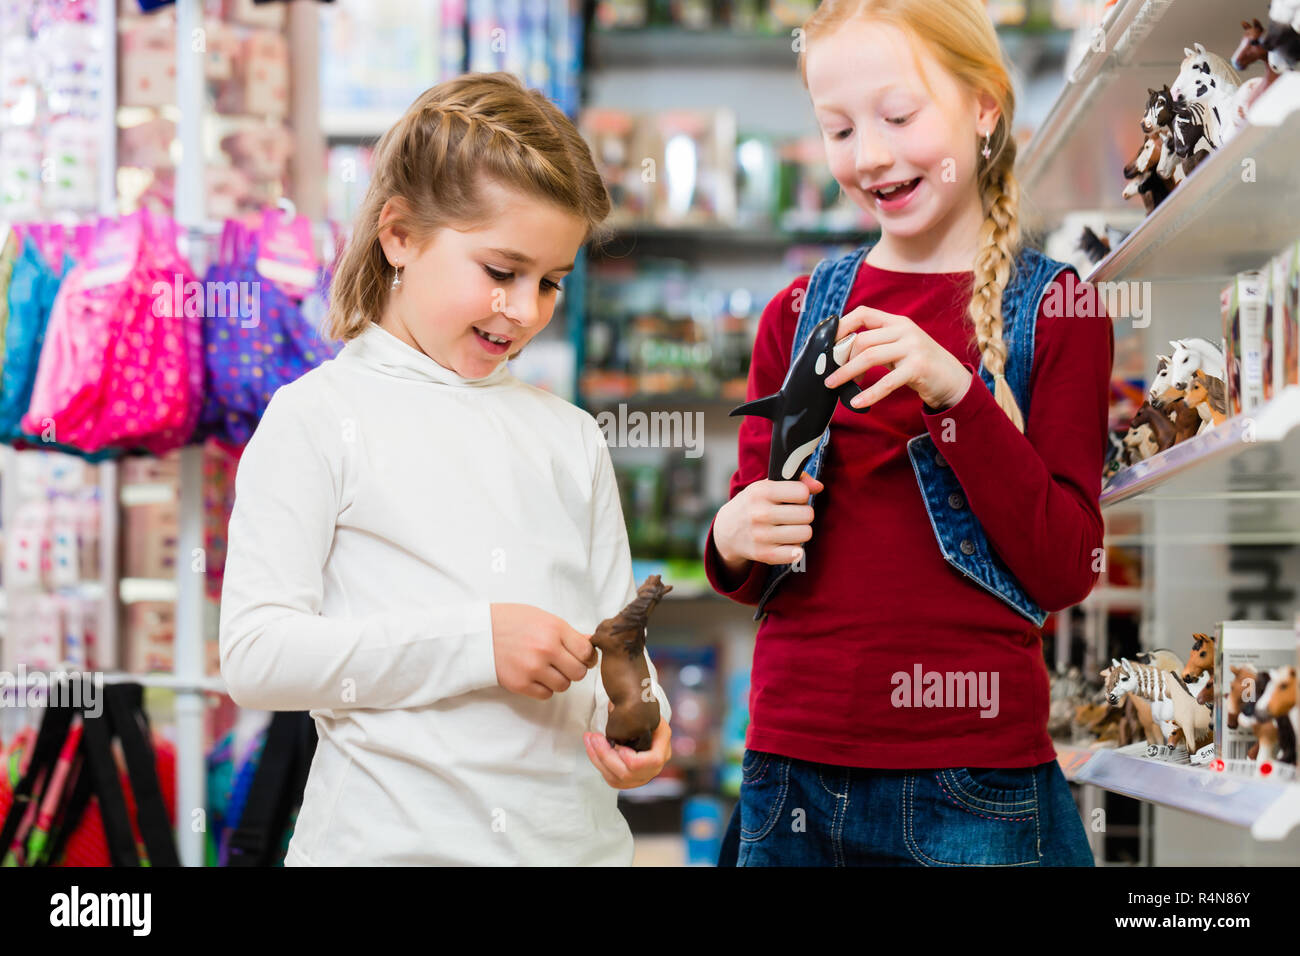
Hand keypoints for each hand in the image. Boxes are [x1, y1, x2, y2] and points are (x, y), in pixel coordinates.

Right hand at [490, 603, 596, 700]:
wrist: (479, 632)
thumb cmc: (512, 621)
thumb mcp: (543, 617)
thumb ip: (568, 633)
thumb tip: (591, 643)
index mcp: (554, 629)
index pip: (587, 652)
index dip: (587, 656)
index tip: (580, 656)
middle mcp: (546, 649)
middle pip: (579, 672)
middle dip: (574, 669)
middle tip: (562, 664)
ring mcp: (533, 668)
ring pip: (564, 686)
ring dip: (559, 680)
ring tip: (546, 668)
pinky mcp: (520, 684)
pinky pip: (546, 695)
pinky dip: (544, 688)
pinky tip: (535, 676)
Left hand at [584, 706, 670, 788]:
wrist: (642, 727)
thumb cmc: (645, 718)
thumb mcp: (647, 712)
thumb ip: (635, 712)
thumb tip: (611, 707)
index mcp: (662, 750)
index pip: (653, 761)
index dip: (634, 758)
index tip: (619, 746)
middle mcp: (653, 769)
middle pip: (627, 773)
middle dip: (606, 755)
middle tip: (593, 737)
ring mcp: (640, 778)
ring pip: (615, 778)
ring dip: (598, 758)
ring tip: (589, 739)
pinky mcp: (627, 781)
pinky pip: (610, 778)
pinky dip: (597, 762)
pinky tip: (591, 748)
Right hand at [713, 471, 823, 568]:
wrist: (726, 531)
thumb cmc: (753, 504)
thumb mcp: (767, 486)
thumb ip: (796, 480)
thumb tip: (819, 487)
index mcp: (761, 491)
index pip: (802, 492)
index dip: (802, 495)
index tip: (793, 498)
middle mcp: (760, 513)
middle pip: (807, 514)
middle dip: (804, 514)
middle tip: (792, 515)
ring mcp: (761, 536)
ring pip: (805, 533)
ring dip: (801, 531)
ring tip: (789, 528)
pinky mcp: (764, 555)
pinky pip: (797, 553)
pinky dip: (796, 549)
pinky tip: (786, 543)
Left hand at [822, 306, 971, 410]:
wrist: (953, 380)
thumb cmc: (919, 366)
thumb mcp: (898, 348)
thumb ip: (876, 345)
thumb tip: (840, 354)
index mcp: (897, 322)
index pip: (863, 313)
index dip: (842, 326)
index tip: (827, 343)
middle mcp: (905, 330)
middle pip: (862, 339)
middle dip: (842, 358)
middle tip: (833, 374)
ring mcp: (913, 347)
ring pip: (869, 356)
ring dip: (847, 373)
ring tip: (834, 385)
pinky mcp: (918, 368)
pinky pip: (886, 382)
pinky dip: (869, 393)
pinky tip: (856, 403)